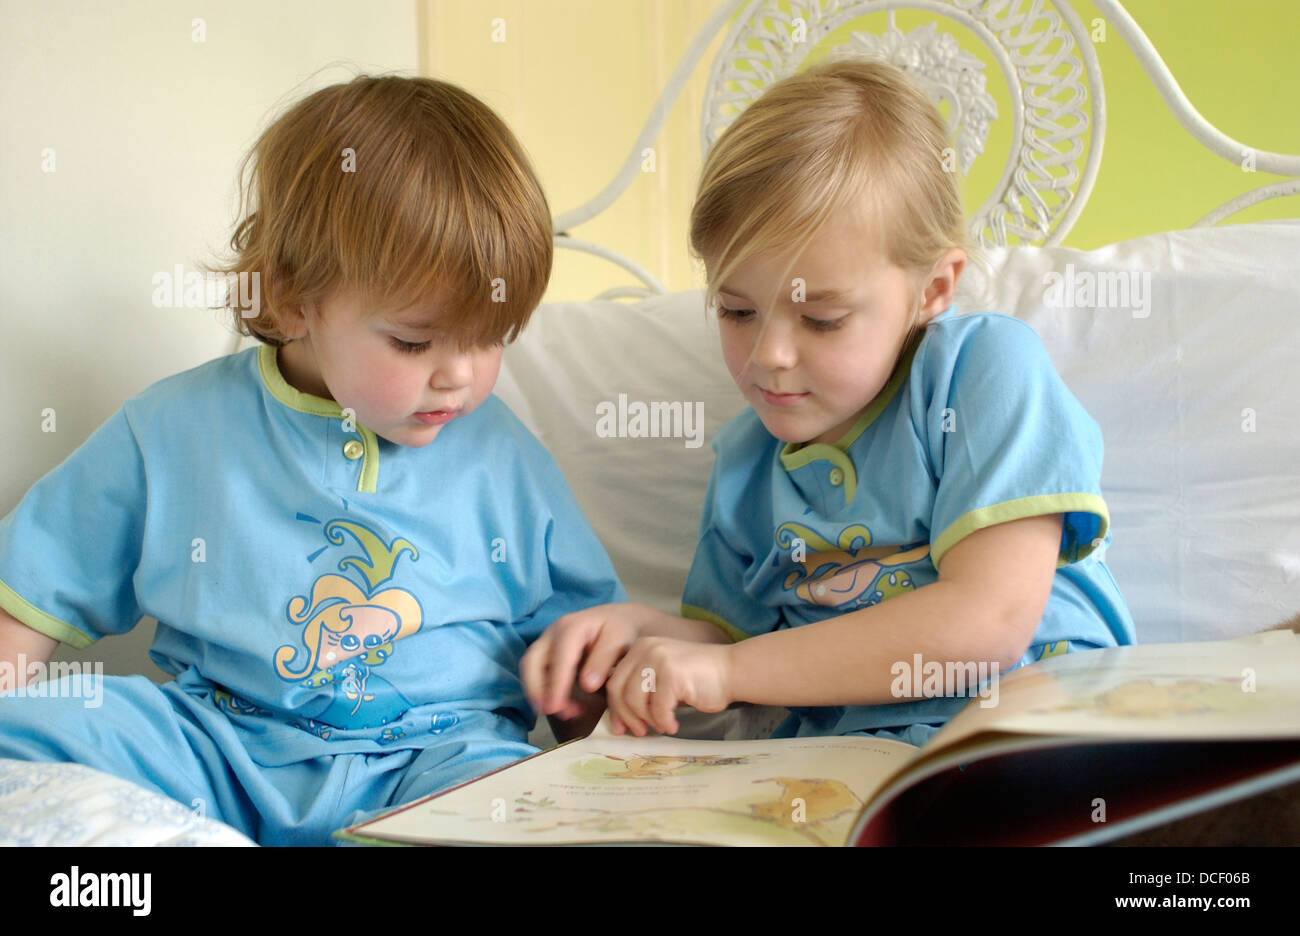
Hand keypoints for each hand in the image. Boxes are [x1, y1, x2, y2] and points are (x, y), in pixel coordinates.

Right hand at [520, 603, 661, 719]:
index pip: (558, 657)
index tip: (557, 706)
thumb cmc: (621, 629)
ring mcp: (548, 644)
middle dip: (536, 689)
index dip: (556, 683)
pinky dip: (547, 693)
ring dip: (539, 694)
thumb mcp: (619, 639)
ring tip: (563, 714)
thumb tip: (587, 686)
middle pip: (531, 662)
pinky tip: (567, 708)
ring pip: (530, 670)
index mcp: (571, 627)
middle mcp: (553, 634)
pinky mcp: (548, 656)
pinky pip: (539, 675)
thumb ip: (603, 660)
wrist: (619, 619)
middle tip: (549, 712)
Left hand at [604, 637, 733, 736]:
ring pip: (635, 701)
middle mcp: (645, 649)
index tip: (621, 727)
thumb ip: (641, 688)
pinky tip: (673, 725)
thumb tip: (620, 718)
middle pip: (619, 691)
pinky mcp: (672, 674)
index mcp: (640, 648)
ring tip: (662, 726)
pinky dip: (664, 722)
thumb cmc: (699, 679)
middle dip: (627, 717)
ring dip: (648, 720)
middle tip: (640, 732)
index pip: (615, 681)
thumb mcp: (662, 676)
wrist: (732, 671)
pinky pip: (657, 708)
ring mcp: (658, 659)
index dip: (616, 709)